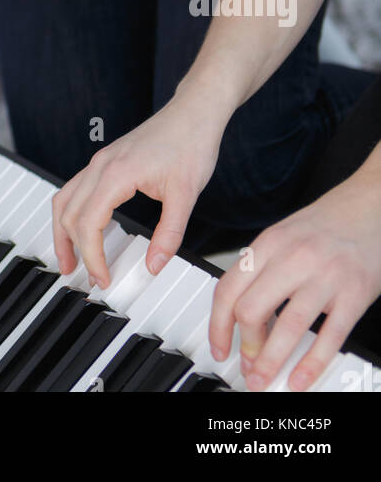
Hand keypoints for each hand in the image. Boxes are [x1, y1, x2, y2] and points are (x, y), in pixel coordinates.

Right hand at [51, 92, 225, 286]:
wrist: (194, 112)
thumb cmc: (190, 144)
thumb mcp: (186, 195)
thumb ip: (169, 234)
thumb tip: (154, 266)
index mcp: (116, 174)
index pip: (88, 224)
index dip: (92, 257)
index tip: (104, 279)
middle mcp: (101, 166)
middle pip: (69, 213)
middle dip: (72, 249)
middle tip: (86, 277)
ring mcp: (100, 161)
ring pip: (64, 199)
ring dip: (62, 231)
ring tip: (69, 258)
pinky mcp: (105, 160)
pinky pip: (75, 188)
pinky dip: (71, 212)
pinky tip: (81, 227)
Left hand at [209, 169, 380, 391]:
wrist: (370, 203)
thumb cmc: (326, 223)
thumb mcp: (284, 235)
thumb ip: (263, 268)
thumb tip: (241, 314)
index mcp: (269, 243)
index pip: (228, 289)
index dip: (218, 326)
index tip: (219, 348)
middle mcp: (293, 258)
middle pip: (251, 310)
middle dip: (245, 346)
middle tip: (246, 366)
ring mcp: (325, 276)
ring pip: (287, 328)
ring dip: (270, 362)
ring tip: (263, 380)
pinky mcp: (354, 293)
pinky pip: (329, 336)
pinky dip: (311, 364)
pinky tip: (300, 379)